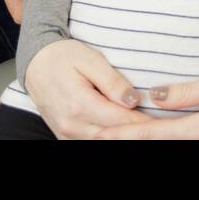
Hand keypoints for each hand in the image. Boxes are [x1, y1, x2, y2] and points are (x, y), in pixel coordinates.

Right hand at [24, 39, 151, 138]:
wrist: (34, 63)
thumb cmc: (62, 57)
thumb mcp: (90, 59)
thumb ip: (112, 81)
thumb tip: (133, 100)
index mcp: (79, 104)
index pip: (119, 119)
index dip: (143, 121)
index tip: (163, 120)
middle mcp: (71, 124)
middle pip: (113, 136)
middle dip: (138, 133)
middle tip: (160, 128)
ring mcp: (65, 132)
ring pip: (101, 142)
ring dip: (124, 137)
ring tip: (147, 131)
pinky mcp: (64, 135)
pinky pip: (89, 142)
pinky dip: (108, 139)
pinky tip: (125, 133)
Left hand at [92, 74, 198, 138]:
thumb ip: (186, 93)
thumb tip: (153, 96)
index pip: (153, 133)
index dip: (125, 133)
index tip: (102, 132)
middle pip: (158, 145)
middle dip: (129, 140)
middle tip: (100, 136)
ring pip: (171, 147)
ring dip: (146, 141)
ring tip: (121, 136)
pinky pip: (188, 145)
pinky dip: (167, 140)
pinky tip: (158, 136)